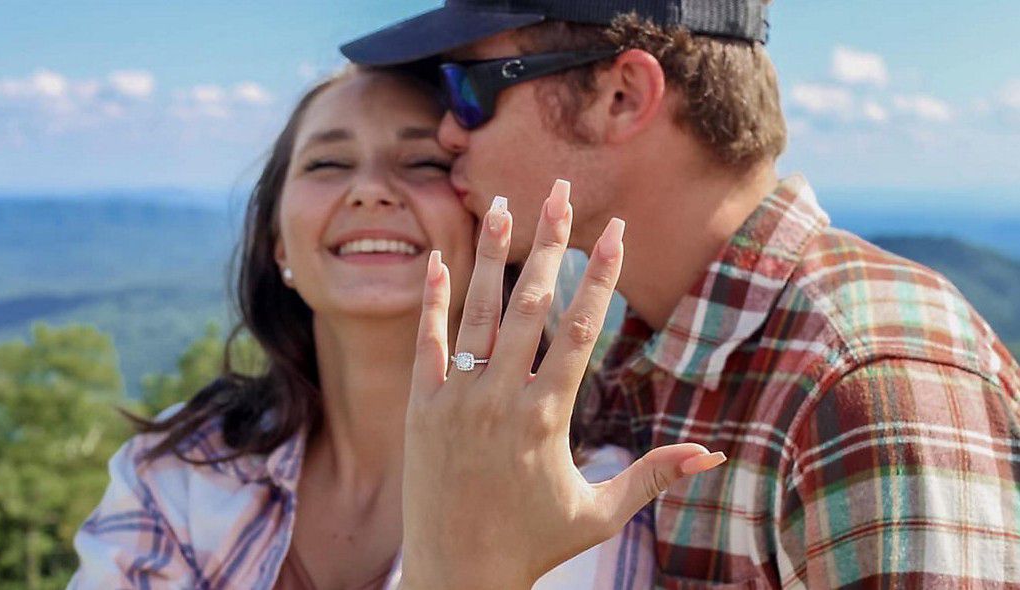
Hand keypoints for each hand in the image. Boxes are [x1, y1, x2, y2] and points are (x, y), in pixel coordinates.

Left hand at [403, 179, 725, 589]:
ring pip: (476, 314)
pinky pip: (426, 344)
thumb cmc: (533, 544)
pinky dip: (432, 300)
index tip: (613, 230)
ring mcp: (457, 399)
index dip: (601, 275)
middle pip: (532, 305)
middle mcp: (502, 398)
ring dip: (490, 256)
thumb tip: (714, 455)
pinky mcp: (420, 408)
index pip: (582, 329)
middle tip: (560, 191)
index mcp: (549, 417)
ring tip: (498, 204)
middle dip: (550, 243)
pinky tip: (440, 258)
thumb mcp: (600, 513)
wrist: (457, 574)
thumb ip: (654, 476)